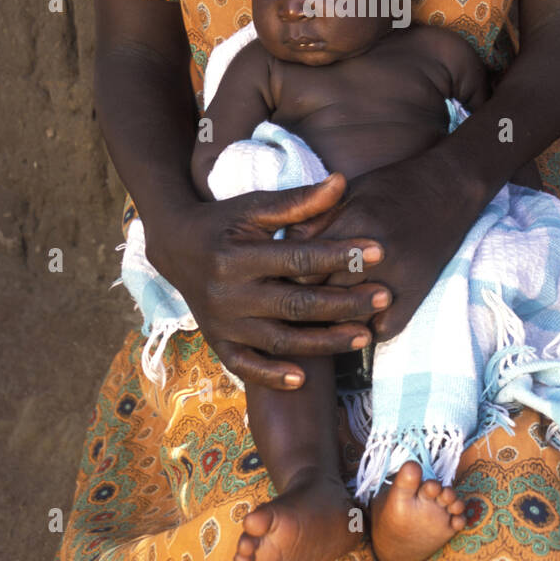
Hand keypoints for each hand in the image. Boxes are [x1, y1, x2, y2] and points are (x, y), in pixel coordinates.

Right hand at [142, 174, 389, 388]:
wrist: (176, 246)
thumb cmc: (225, 222)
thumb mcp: (255, 207)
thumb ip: (298, 201)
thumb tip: (341, 182)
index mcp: (237, 256)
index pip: (297, 258)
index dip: (338, 255)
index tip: (378, 251)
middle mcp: (228, 293)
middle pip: (295, 305)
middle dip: (343, 303)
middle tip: (384, 297)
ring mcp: (223, 322)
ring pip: (279, 340)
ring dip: (323, 343)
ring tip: (365, 336)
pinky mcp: (218, 342)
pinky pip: (245, 365)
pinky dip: (271, 376)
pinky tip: (304, 379)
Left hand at [285, 152, 481, 341]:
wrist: (450, 187)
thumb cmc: (393, 186)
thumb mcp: (351, 193)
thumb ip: (317, 219)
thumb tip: (283, 246)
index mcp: (354, 223)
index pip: (305, 266)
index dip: (287, 276)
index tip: (276, 282)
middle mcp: (376, 252)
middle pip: (325, 294)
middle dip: (304, 304)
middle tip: (286, 310)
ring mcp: (400, 275)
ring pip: (352, 316)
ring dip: (334, 322)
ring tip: (316, 323)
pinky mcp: (419, 291)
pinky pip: (385, 328)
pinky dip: (368, 330)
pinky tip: (356, 324)